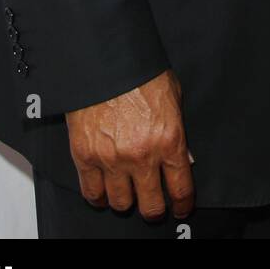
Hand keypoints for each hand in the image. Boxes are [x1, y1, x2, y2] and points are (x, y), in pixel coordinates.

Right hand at [65, 69, 193, 219]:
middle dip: (155, 209)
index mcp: (168, 139)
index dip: (183, 203)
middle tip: (153, 204)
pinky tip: (104, 190)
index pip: (180, 188)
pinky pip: (92, 192)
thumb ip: (178, 131)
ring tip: (127, 192)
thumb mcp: (173, 97)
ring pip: (121, 203)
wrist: (105, 59)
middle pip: (151, 205)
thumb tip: (184, 158)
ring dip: (126, 200)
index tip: (181, 207)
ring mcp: (112, 159)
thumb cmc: (140, 72)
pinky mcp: (85, 156)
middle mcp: (142, 155)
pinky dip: (98, 196)